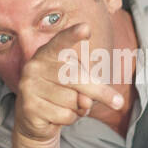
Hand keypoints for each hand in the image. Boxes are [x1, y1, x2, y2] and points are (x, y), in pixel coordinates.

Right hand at [13, 23, 124, 147]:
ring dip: (80, 108)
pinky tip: (58, 116)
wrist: (34, 119)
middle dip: (100, 93)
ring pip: (72, 100)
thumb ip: (87, 88)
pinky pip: (64, 115)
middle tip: (118, 103)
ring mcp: (29, 86)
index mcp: (47, 53)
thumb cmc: (61, 94)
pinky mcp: (29, 107)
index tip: (86, 28)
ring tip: (69, 107)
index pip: (60, 42)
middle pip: (76, 77)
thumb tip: (85, 102)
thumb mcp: (78, 85)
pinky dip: (70, 119)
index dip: (72, 35)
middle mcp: (35, 66)